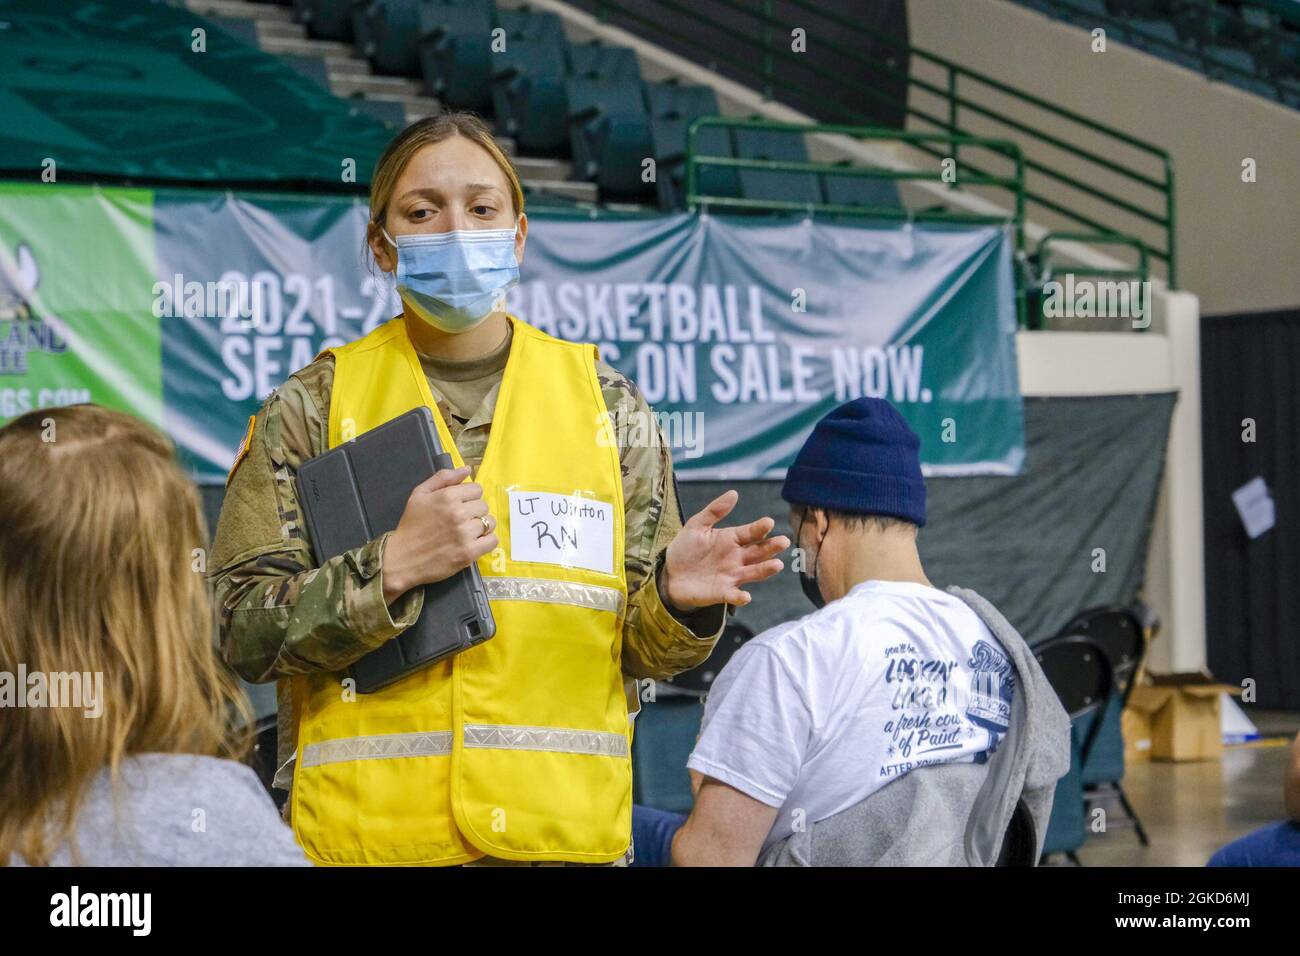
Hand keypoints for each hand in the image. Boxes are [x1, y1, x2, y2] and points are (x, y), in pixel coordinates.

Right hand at [382, 466, 497, 602]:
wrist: (403, 558)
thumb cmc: (411, 525)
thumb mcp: (420, 494)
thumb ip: (443, 478)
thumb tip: (467, 469)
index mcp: (448, 496)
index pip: (477, 489)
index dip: (469, 497)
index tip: (459, 506)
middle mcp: (459, 513)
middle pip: (484, 506)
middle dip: (474, 512)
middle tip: (460, 521)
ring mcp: (465, 534)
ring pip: (489, 523)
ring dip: (481, 527)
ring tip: (467, 533)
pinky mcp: (469, 553)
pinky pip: (492, 541)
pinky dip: (486, 541)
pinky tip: (474, 543)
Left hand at [661, 490, 788, 609]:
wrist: (669, 575)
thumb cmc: (685, 549)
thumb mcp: (697, 525)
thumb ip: (714, 510)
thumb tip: (734, 493)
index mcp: (731, 539)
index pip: (750, 533)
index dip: (760, 528)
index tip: (769, 522)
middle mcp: (737, 558)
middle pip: (758, 552)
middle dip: (771, 547)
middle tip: (783, 542)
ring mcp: (731, 576)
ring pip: (753, 572)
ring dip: (765, 570)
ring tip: (777, 565)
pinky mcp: (722, 592)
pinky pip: (734, 595)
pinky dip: (740, 597)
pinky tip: (745, 596)